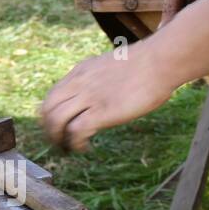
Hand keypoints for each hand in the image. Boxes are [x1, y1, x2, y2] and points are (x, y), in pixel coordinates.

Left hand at [40, 45, 178, 152]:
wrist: (161, 60)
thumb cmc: (146, 63)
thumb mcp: (112, 66)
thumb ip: (100, 79)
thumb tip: (103, 92)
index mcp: (81, 72)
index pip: (52, 95)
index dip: (50, 115)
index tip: (59, 127)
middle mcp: (79, 83)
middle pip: (47, 109)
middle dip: (48, 129)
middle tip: (58, 142)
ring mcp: (89, 97)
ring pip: (56, 120)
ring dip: (58, 139)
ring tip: (68, 148)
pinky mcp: (102, 111)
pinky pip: (76, 131)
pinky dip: (75, 143)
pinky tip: (84, 147)